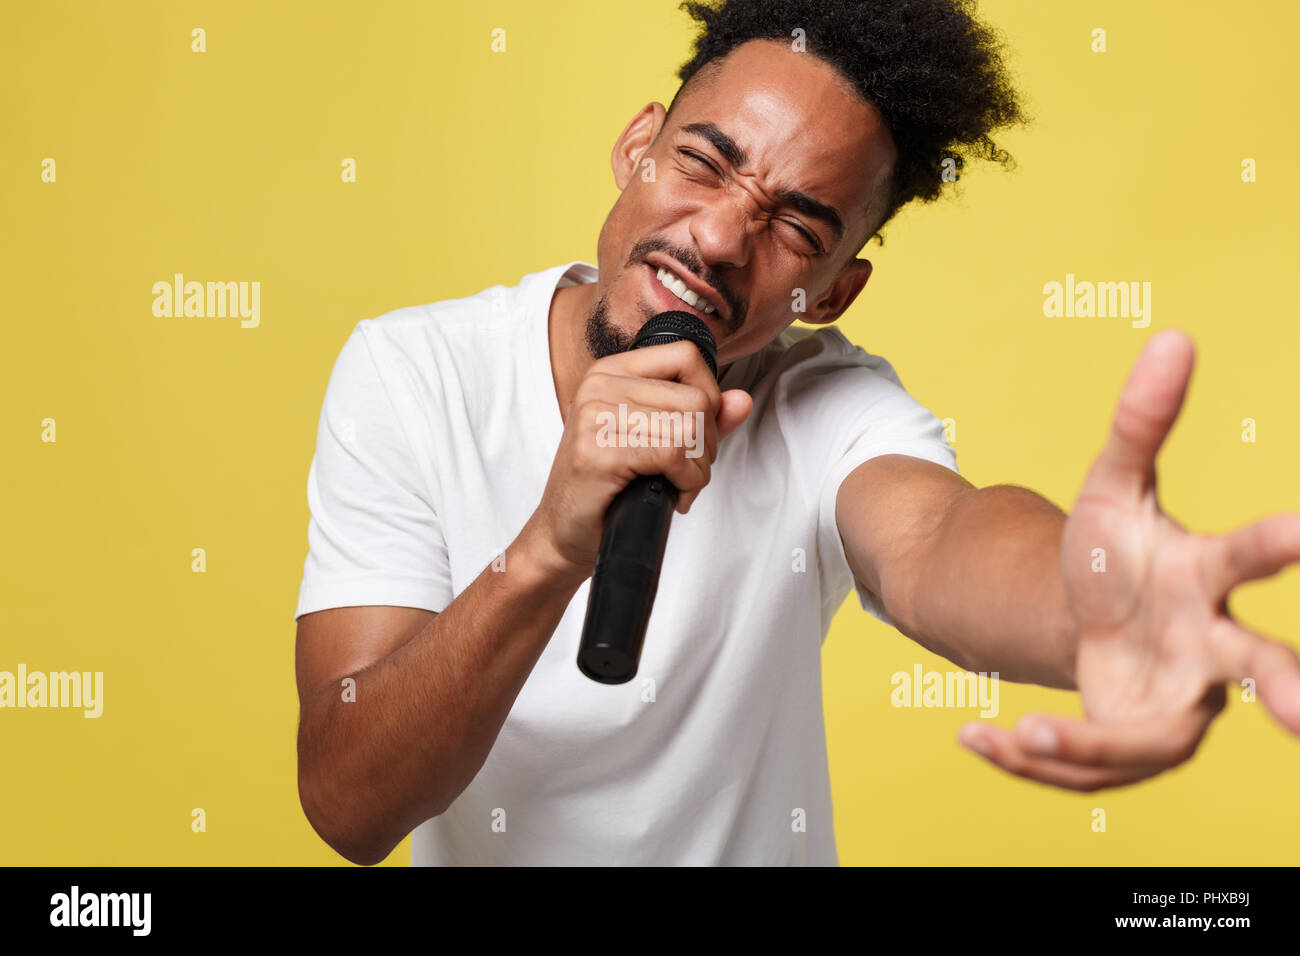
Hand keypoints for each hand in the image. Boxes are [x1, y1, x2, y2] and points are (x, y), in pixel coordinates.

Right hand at [522, 339, 752, 582]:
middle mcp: (600, 384)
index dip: (711, 397)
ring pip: (689, 428)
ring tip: (677, 485)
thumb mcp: (656, 441)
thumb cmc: (609, 487)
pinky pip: (672, 455)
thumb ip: (700, 418)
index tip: (698, 435)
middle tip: (687, 472)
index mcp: (613, 371)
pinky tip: (672, 496)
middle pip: (696, 398)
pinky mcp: (599, 450)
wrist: (564, 532)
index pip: (687, 357)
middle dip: (706, 445)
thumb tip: (742, 400)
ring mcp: (596, 414)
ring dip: (697, 469)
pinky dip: (686, 482)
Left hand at [960, 329, 1299, 789]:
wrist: (1096, 615)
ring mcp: (1180, 704)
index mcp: (1206, 575)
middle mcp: (1211, 646)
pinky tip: (977, 737)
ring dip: (1088, 741)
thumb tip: (1174, 335)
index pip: (1249, 556)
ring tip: (1017, 731)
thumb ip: (1140, 421)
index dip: (1278, 543)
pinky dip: (1034, 756)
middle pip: (1259, 666)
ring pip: (1154, 741)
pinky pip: (1094, 764)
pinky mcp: (1138, 743)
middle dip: (1287, 687)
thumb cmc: (1122, 549)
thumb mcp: (1113, 485)